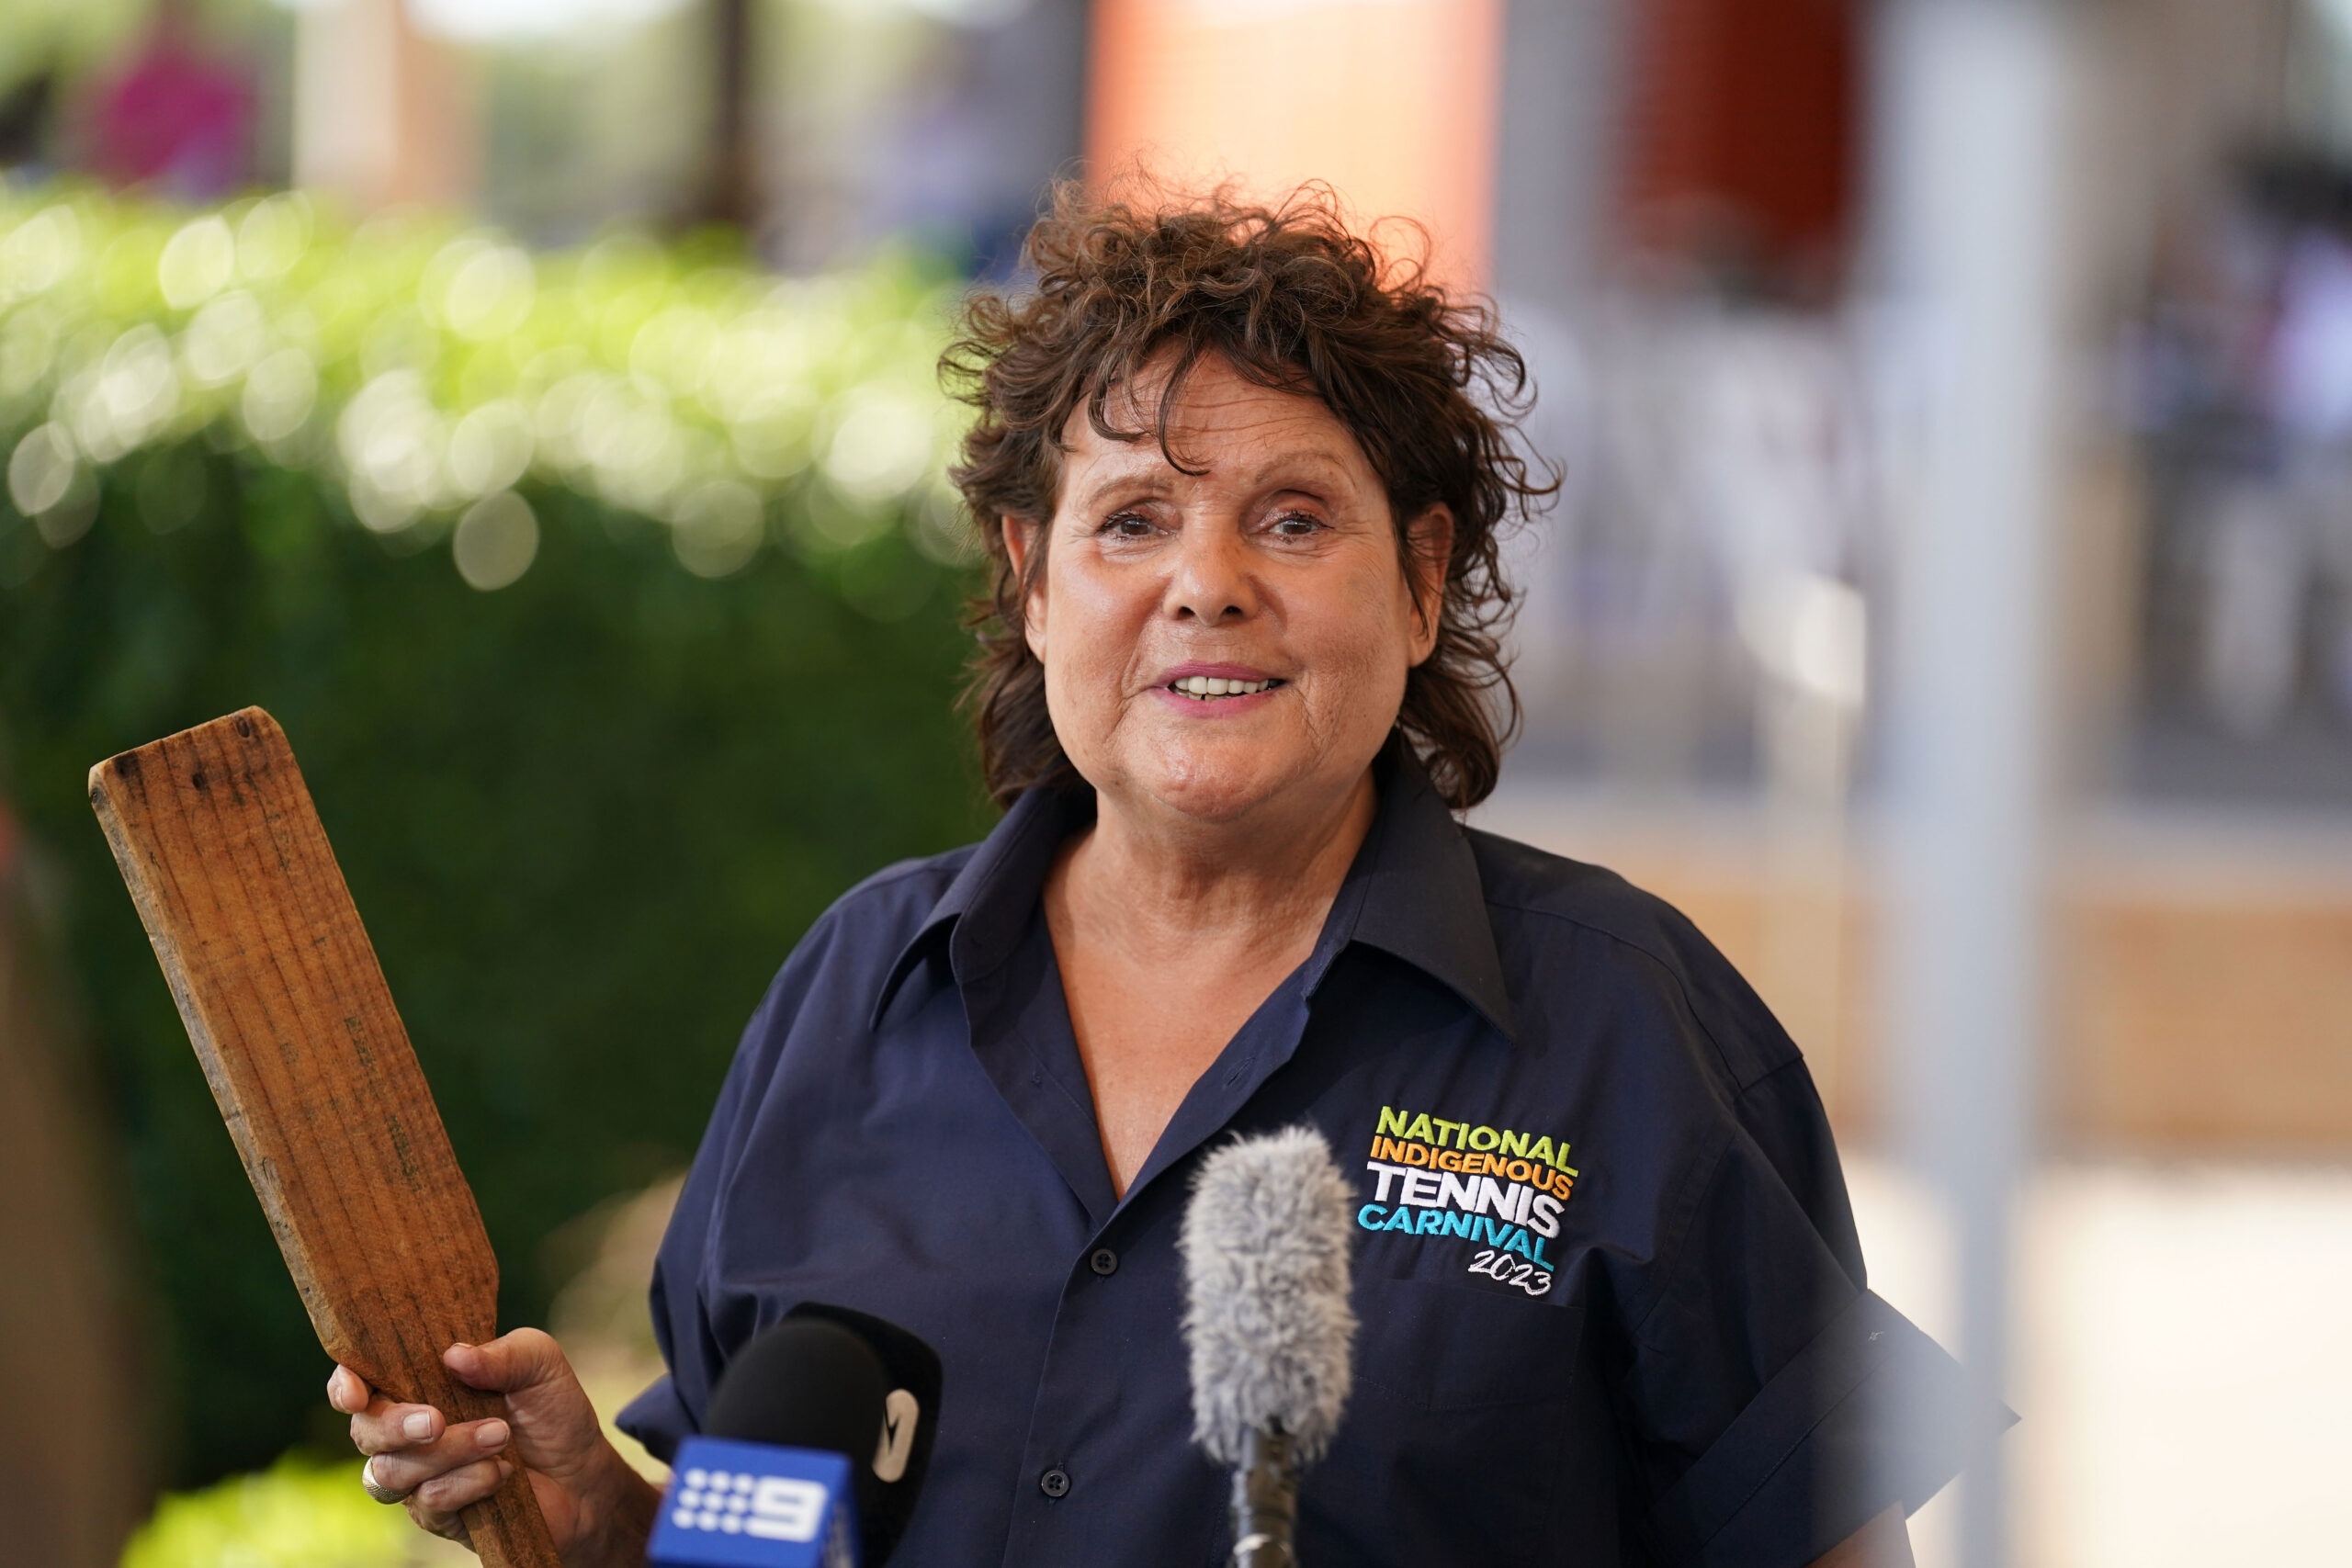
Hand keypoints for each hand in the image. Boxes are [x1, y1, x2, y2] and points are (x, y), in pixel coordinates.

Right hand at [328, 1329, 658, 1566]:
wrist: (584, 1477)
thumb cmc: (553, 1411)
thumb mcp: (540, 1364)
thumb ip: (502, 1353)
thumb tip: (453, 1356)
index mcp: (420, 1384)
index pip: (360, 1383)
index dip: (345, 1386)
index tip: (357, 1391)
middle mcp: (408, 1431)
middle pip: (365, 1432)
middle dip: (397, 1425)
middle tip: (438, 1420)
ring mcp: (418, 1477)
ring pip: (390, 1472)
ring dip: (446, 1453)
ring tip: (500, 1435)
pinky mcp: (436, 1516)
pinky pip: (428, 1502)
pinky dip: (467, 1483)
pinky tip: (502, 1473)